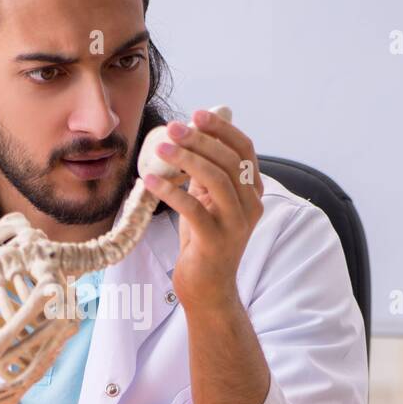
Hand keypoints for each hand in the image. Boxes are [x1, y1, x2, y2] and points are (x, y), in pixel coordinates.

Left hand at [142, 108, 263, 311]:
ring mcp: (236, 224)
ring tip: (160, 148)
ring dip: (186, 159)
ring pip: (216, 180)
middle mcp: (251, 206)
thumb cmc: (204, 242)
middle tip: (172, 128)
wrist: (208, 289)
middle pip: (229, 160)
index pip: (244, 150)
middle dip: (200, 139)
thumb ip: (208, 175)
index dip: (222, 129)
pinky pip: (193, 208)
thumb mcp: (208, 202)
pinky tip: (150, 179)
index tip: (196, 114)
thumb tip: (191, 137)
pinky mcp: (216, 241)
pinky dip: (170, 190)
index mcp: (252, 192)